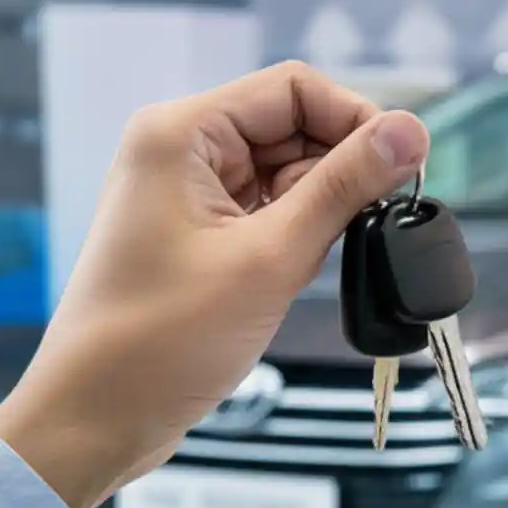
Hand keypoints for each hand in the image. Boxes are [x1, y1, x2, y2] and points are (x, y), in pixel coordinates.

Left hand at [0, 62, 428, 507]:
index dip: (356, 119)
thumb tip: (407, 134)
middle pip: (296, 127)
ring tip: (338, 252)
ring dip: (329, 205)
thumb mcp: (269, 259)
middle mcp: (184, 153)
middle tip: (385, 214)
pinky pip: (277, 210)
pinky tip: (315, 265)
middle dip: (347, 166)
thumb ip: (344, 189)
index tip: (404, 163)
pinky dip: (307, 232)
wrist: (100, 418)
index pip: (294, 89)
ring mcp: (195, 195)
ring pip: (292, 172)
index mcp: (182, 135)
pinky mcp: (208, 235)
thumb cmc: (158, 343)